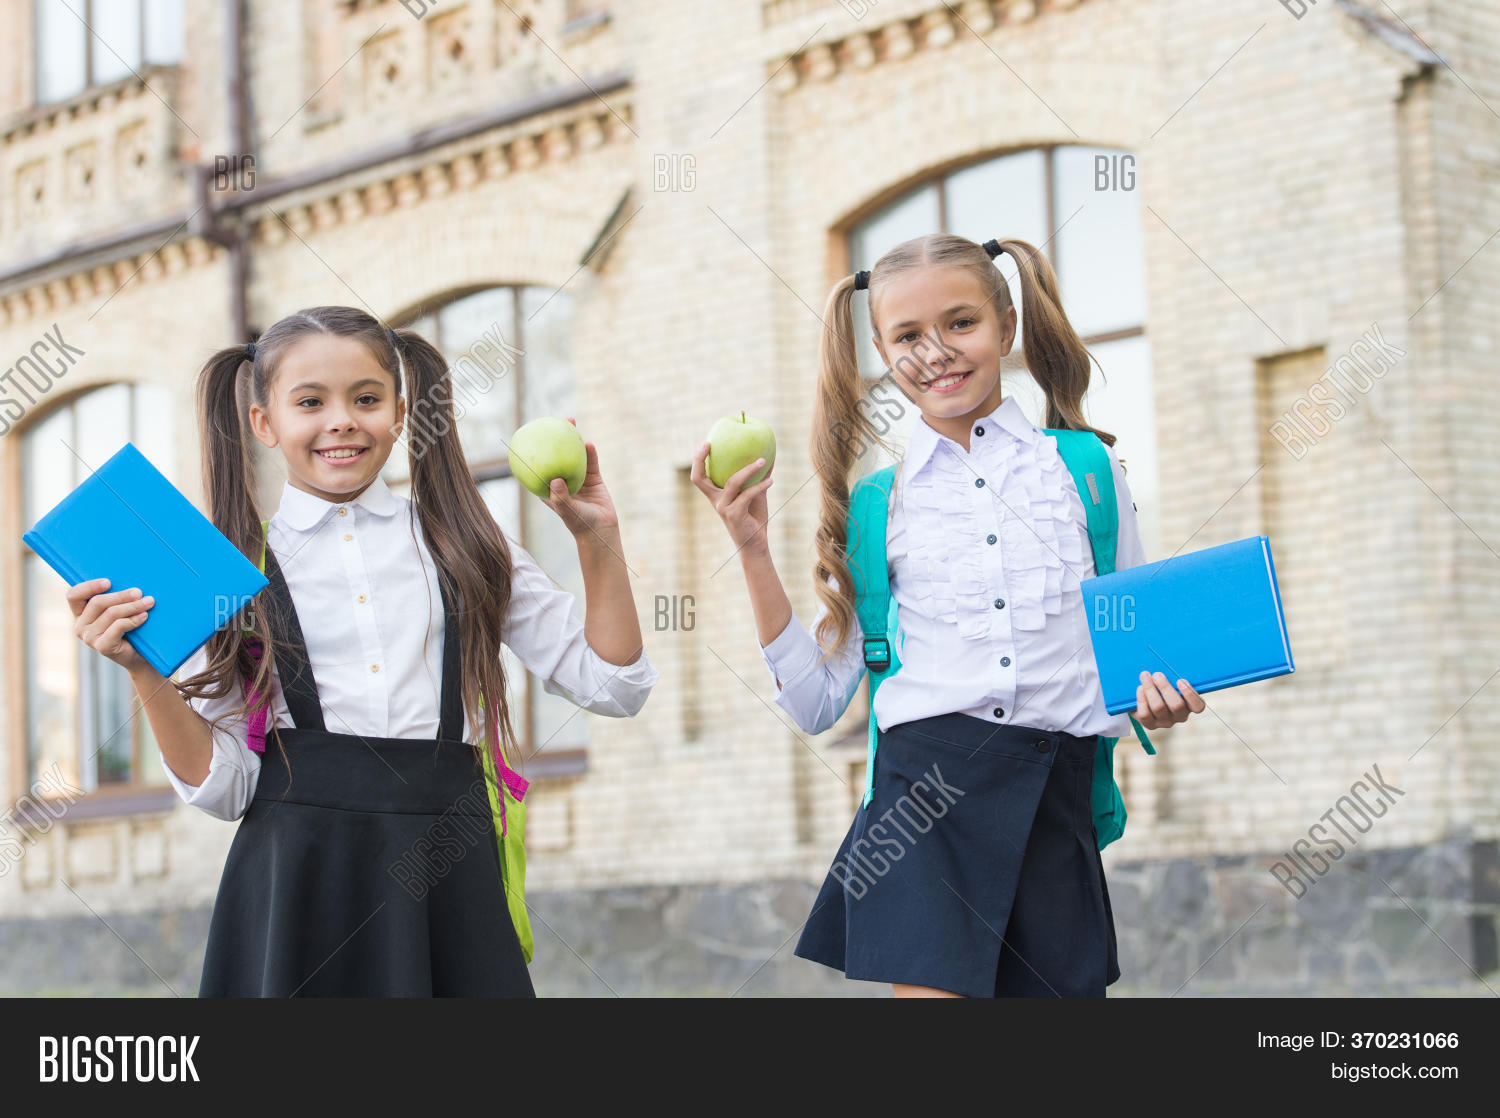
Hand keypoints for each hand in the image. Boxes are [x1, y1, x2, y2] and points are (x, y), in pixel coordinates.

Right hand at [68, 577, 153, 671]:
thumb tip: (129, 578)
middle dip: (121, 595)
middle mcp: (81, 625)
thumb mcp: (121, 609)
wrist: (140, 656)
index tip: (108, 581)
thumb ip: (117, 597)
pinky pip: (118, 627)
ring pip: (111, 614)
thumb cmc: (131, 628)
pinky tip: (144, 616)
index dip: (89, 586)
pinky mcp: (102, 646)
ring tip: (149, 602)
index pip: (73, 595)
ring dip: (132, 606)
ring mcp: (90, 637)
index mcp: (80, 612)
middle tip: (139, 592)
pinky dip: (133, 619)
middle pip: (97, 602)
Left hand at [542, 417, 619, 538]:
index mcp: (549, 487)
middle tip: (551, 421)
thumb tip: (555, 479)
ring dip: (572, 438)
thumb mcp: (568, 510)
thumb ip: (561, 497)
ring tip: (571, 423)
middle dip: (552, 436)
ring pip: (573, 454)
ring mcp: (577, 477)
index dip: (532, 450)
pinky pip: (590, 462)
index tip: (528, 434)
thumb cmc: (580, 523)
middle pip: (554, 454)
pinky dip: (590, 453)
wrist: (601, 530)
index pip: (537, 466)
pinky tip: (589, 444)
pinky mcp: (593, 478)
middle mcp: (562, 480)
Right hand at [689, 440, 773, 557]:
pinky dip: (760, 486)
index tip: (706, 442)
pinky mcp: (735, 514)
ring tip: (763, 460)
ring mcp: (723, 508)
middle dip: (699, 459)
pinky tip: (771, 480)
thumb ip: (757, 478)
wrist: (755, 544)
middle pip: (698, 478)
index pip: (699, 477)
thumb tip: (769, 456)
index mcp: (715, 495)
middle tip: (709, 443)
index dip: (698, 460)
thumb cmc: (754, 518)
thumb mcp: (755, 495)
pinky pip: (747, 494)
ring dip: (749, 469)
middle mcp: (715, 500)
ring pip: (732, 482)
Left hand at [1134, 670, 1204, 729]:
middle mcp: (1179, 716)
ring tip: (1145, 676)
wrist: (1144, 697)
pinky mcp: (1150, 725)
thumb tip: (1170, 661)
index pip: (1198, 706)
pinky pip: (1145, 715)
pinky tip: (1139, 689)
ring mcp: (1165, 722)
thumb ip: (1174, 675)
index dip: (1190, 694)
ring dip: (1151, 689)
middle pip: (1176, 705)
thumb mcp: (1171, 679)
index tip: (1180, 680)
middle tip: (1157, 674)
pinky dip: (1141, 700)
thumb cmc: (1162, 684)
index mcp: (1190, 705)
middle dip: (1165, 688)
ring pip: (1159, 708)